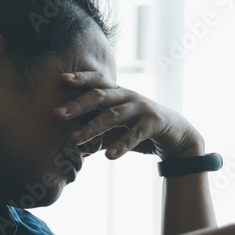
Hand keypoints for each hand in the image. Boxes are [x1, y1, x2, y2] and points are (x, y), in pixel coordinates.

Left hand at [54, 71, 204, 159]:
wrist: (178, 136)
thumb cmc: (141, 131)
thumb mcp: (117, 131)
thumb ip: (98, 137)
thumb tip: (73, 149)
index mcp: (119, 94)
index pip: (98, 80)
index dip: (81, 78)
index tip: (61, 78)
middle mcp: (129, 97)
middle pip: (100, 96)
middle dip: (78, 105)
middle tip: (57, 114)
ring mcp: (142, 109)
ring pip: (113, 116)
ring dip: (92, 128)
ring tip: (74, 140)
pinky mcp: (154, 124)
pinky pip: (134, 135)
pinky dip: (121, 145)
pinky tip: (108, 156)